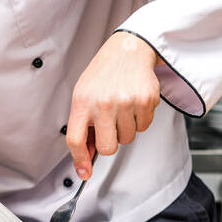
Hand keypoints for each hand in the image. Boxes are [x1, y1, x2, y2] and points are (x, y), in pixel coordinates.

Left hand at [66, 31, 161, 179]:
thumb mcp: (84, 95)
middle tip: (110, 126)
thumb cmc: (103, 75)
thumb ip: (83, 125)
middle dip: (110, 143)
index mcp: (82, 102)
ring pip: (128, 139)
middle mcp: (103, 103)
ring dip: (126, 128)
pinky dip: (140, 119)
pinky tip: (134, 102)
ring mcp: (126, 102)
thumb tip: (86, 157)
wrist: (127, 50)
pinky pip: (144, 127)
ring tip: (122, 107)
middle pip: (107, 148)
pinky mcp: (145, 101)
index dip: (80, 160)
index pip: (76, 140)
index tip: (84, 172)